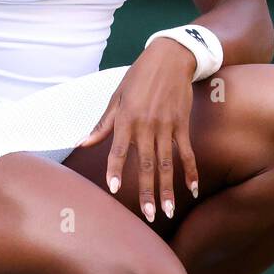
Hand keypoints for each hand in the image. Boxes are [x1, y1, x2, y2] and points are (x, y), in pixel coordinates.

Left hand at [74, 40, 199, 222]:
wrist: (169, 57)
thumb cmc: (138, 77)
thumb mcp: (116, 96)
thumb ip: (102, 124)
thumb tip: (81, 143)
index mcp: (126, 118)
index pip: (118, 149)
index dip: (115, 169)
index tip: (114, 189)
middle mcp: (146, 125)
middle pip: (146, 163)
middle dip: (147, 191)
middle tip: (148, 215)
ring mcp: (166, 125)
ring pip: (167, 163)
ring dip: (167, 188)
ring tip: (168, 211)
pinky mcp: (182, 124)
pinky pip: (186, 152)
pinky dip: (190, 171)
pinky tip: (192, 189)